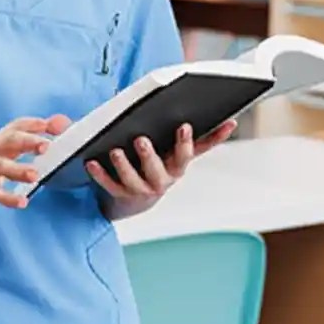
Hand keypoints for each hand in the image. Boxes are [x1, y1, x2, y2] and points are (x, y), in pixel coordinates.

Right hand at [0, 114, 69, 208]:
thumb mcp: (11, 138)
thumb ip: (37, 131)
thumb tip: (62, 123)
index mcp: (5, 135)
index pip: (19, 125)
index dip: (35, 124)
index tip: (50, 125)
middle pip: (11, 141)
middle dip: (28, 142)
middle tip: (46, 146)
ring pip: (3, 167)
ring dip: (19, 170)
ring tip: (35, 175)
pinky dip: (9, 198)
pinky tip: (23, 202)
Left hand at [85, 120, 237, 216]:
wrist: (136, 200)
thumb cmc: (160, 165)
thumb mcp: (179, 153)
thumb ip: (203, 139)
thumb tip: (232, 122)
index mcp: (178, 167)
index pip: (187, 155)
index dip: (185, 143)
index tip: (184, 126)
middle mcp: (163, 181)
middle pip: (158, 171)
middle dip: (149, 156)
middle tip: (140, 139)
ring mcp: (141, 190)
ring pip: (133, 181)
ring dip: (124, 166)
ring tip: (115, 151)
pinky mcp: (121, 195)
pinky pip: (110, 187)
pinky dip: (100, 175)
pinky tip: (91, 162)